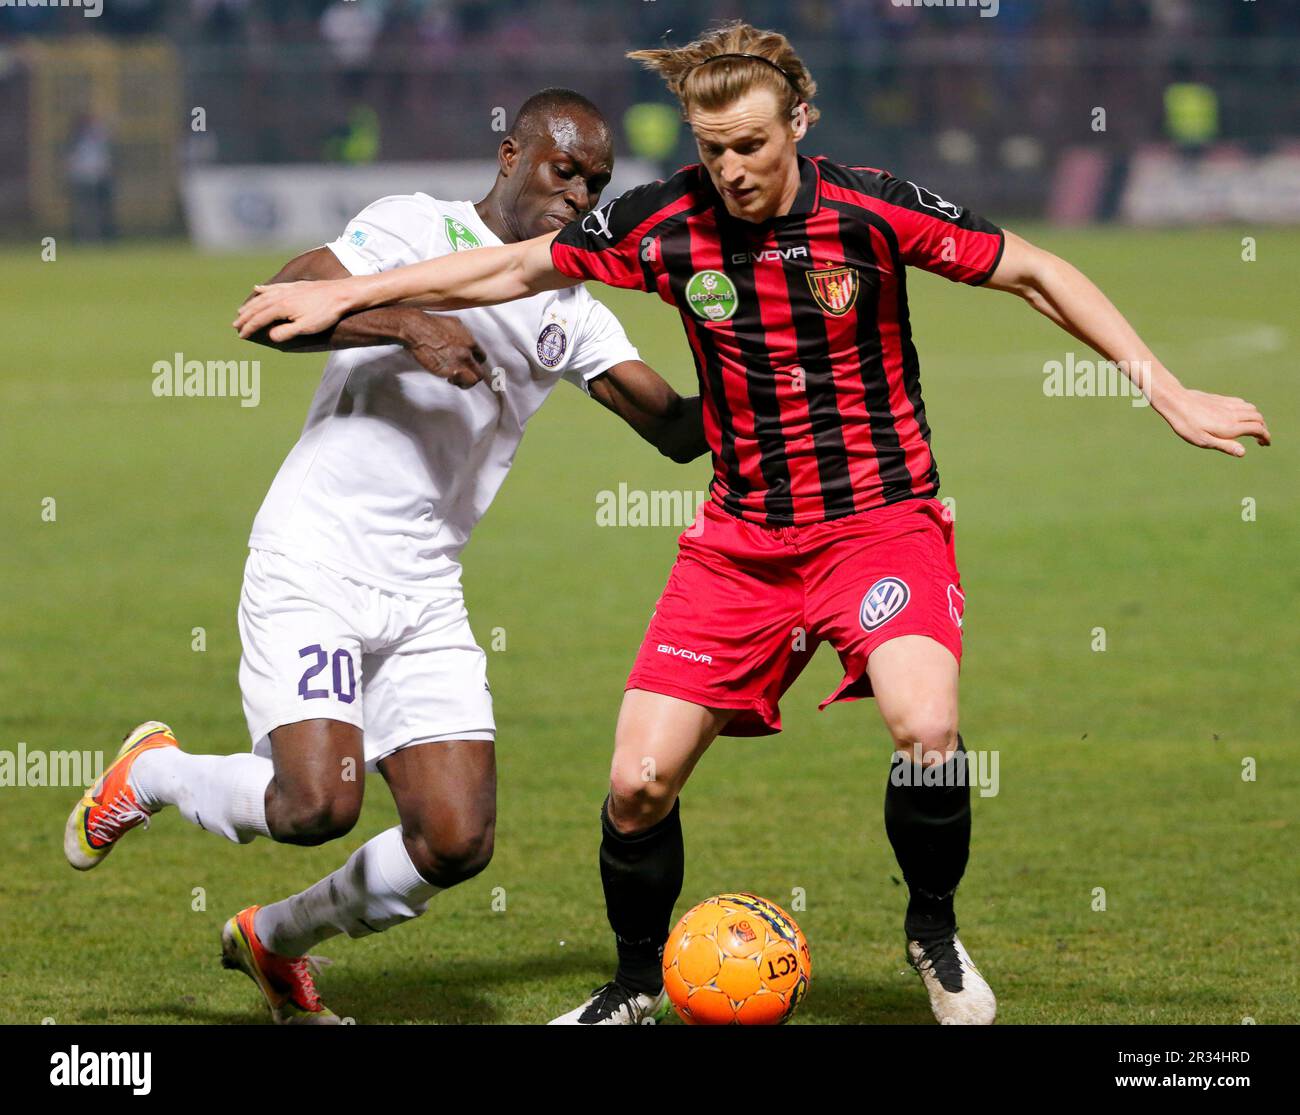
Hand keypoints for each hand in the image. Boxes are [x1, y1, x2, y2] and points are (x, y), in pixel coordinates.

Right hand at [234, 279, 357, 341]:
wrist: (341, 294)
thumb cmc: (325, 313)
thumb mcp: (306, 328)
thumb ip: (286, 332)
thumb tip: (270, 336)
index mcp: (281, 307)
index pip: (260, 319)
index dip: (249, 328)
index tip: (241, 335)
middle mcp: (280, 296)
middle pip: (257, 307)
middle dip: (245, 317)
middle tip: (235, 325)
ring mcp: (287, 289)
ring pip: (262, 297)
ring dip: (250, 304)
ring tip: (241, 310)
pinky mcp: (294, 286)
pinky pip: (273, 287)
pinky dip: (263, 289)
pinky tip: (257, 288)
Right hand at [397, 310, 487, 388]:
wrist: (416, 329)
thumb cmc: (431, 324)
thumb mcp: (454, 323)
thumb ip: (464, 334)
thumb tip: (465, 339)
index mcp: (470, 341)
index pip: (481, 357)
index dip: (476, 362)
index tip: (471, 365)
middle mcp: (467, 353)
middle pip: (480, 371)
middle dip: (473, 375)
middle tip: (466, 375)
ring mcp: (458, 362)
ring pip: (473, 380)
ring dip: (466, 382)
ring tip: (458, 380)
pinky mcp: (448, 370)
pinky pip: (458, 381)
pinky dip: (456, 382)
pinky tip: (449, 378)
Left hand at [1156, 386, 1270, 456]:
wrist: (1177, 402)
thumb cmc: (1187, 425)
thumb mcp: (1203, 441)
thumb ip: (1225, 445)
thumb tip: (1244, 452)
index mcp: (1231, 427)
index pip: (1258, 429)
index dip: (1265, 437)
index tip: (1265, 444)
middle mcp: (1233, 414)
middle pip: (1258, 418)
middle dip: (1263, 428)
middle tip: (1260, 439)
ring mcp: (1228, 405)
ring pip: (1252, 409)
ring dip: (1257, 418)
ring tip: (1252, 428)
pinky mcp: (1222, 399)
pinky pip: (1242, 403)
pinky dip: (1248, 410)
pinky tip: (1240, 415)